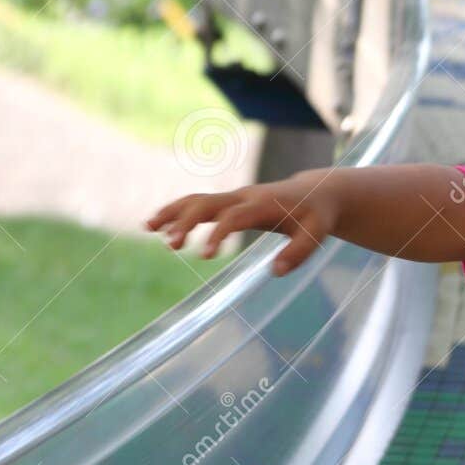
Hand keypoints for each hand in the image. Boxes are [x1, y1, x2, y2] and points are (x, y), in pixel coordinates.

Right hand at [144, 170, 340, 275]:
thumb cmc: (316, 216)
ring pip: (197, 200)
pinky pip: (198, 203)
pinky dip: (177, 211)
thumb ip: (299, 253)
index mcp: (264, 205)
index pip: (234, 217)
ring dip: (172, 212)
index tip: (204, 255)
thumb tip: (275, 272)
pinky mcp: (229, 201)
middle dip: (186, 222)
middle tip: (170, 246)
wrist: (317, 192)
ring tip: (148, 228)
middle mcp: (244, 197)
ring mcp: (234, 197)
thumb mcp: (317, 235)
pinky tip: (157, 226)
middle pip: (208, 204)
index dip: (218, 234)